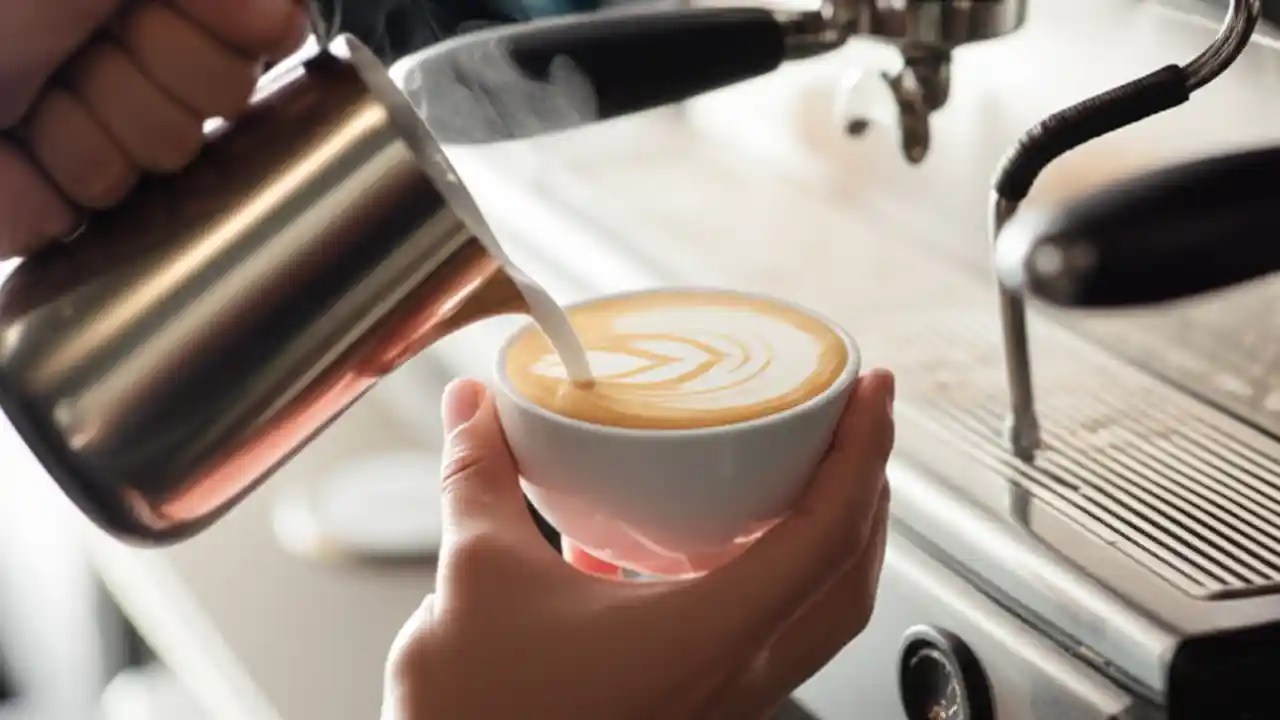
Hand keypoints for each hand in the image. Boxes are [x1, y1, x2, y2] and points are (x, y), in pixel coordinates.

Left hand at [0, 0, 309, 258]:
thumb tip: (283, 17)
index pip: (263, 27)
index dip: (213, 28)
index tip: (141, 12)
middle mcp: (135, 50)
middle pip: (224, 96)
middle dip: (143, 75)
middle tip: (68, 50)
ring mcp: (105, 128)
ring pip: (170, 159)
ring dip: (87, 126)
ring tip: (23, 94)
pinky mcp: (63, 200)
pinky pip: (109, 215)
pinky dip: (50, 183)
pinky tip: (12, 148)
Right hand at [383, 370, 894, 719]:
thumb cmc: (478, 713)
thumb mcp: (478, 575)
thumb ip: (479, 475)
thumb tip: (473, 406)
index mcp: (706, 638)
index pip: (828, 535)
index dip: (863, 452)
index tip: (870, 392)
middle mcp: (731, 678)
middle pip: (849, 579)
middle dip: (866, 492)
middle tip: (851, 425)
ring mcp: (719, 702)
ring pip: (816, 616)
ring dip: (829, 542)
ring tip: (803, 475)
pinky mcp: (694, 710)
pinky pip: (766, 640)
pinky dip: (769, 582)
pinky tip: (705, 544)